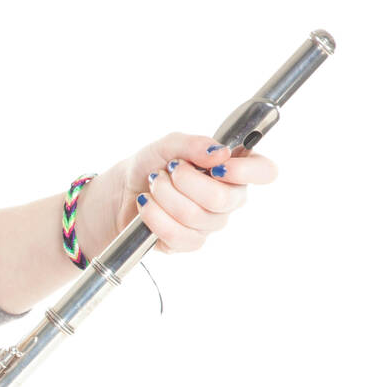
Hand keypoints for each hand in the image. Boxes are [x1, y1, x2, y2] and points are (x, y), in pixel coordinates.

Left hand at [80, 132, 278, 256]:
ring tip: (153, 185)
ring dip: (166, 196)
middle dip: (187, 182)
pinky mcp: (188, 242)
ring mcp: (210, 224)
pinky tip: (146, 205)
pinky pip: (177, 235)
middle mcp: (228, 198)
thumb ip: (194, 144)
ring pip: (196, 216)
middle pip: (224, 199)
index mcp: (233, 170)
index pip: (265, 172)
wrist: (120, 193)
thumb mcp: (168, 144)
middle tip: (169, 170)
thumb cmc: (151, 165)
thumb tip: (220, 153)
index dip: (247, 171)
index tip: (218, 166)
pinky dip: (155, 216)